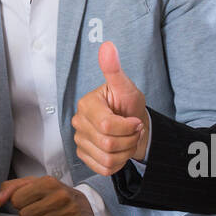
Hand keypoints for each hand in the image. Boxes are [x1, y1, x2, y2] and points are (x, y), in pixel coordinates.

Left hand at [0, 176, 94, 215]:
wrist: (87, 208)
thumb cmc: (56, 196)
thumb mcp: (35, 185)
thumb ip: (12, 188)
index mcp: (48, 182)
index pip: (16, 199)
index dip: (20, 203)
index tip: (30, 202)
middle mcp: (60, 195)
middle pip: (24, 215)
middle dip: (30, 215)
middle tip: (41, 211)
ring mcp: (69, 211)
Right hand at [72, 41, 149, 174]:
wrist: (131, 124)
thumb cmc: (128, 105)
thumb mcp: (125, 87)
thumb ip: (114, 69)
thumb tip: (107, 46)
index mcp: (86, 104)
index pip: (106, 125)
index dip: (127, 127)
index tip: (135, 120)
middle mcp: (79, 122)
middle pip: (107, 144)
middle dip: (129, 139)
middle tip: (134, 130)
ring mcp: (79, 140)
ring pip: (107, 158)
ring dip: (125, 152)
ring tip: (128, 140)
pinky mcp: (84, 155)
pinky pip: (103, 169)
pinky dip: (118, 163)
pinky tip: (120, 151)